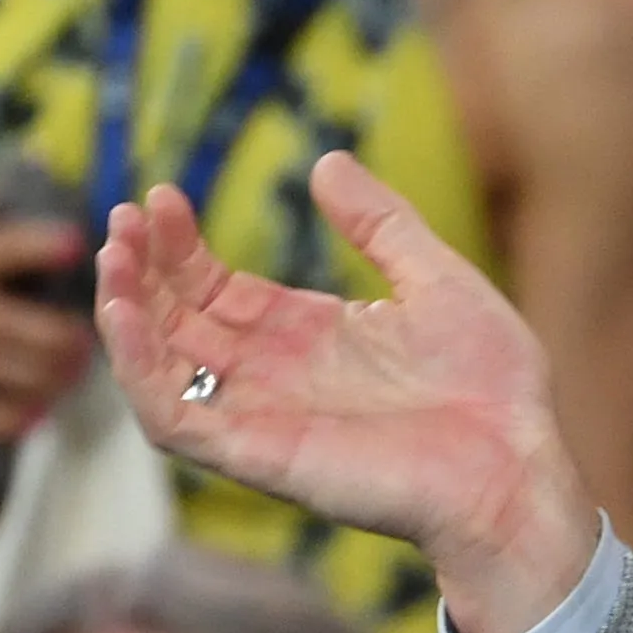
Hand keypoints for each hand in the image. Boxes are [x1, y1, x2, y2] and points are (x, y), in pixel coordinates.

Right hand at [0, 200, 99, 442]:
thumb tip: (40, 156)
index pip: (11, 247)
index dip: (49, 246)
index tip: (82, 249)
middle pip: (18, 328)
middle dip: (64, 340)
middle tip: (92, 341)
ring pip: (3, 372)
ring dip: (49, 379)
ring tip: (74, 376)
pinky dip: (11, 418)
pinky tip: (38, 414)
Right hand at [97, 157, 600, 632]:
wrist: (518, 470)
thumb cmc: (493, 391)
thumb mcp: (437, 279)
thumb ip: (380, 224)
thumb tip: (326, 162)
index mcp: (306, 337)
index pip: (214, 288)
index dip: (180, 245)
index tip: (162, 195)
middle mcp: (272, 377)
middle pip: (177, 320)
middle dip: (141, 269)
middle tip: (124, 218)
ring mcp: (261, 418)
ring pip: (159, 368)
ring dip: (126, 313)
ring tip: (114, 257)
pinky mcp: (259, 456)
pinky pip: (174, 420)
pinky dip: (140, 371)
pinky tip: (128, 316)